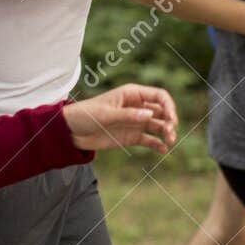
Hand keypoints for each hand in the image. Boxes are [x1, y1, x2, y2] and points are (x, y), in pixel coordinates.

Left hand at [62, 83, 178, 153]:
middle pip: (162, 111)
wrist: (72, 132)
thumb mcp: (106, 114)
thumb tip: (150, 116)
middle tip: (170, 133)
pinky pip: (149, 140)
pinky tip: (163, 150)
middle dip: (170, 121)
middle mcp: (137, 107)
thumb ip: (127, 115)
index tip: (171, 119)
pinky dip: (157, 144)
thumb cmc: (87, 115)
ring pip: (158, 126)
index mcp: (132, 94)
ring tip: (169, 142)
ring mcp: (135, 122)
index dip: (169, 106)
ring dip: (166, 133)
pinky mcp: (132, 136)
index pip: (159, 96)